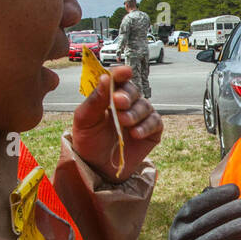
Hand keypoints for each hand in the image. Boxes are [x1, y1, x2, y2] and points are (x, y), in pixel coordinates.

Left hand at [71, 64, 161, 182]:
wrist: (97, 167)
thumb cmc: (89, 141)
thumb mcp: (84, 120)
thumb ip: (95, 99)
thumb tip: (105, 78)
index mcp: (108, 96)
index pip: (117, 79)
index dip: (121, 74)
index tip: (124, 72)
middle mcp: (127, 103)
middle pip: (133, 90)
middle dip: (127, 96)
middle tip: (119, 103)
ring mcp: (140, 116)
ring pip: (145, 105)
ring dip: (134, 113)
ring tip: (123, 123)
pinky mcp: (152, 130)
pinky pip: (155, 122)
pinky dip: (146, 126)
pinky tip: (135, 134)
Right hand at [168, 184, 240, 239]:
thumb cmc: (202, 239)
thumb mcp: (198, 221)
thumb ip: (209, 204)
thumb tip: (225, 186)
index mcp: (179, 222)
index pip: (194, 206)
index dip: (215, 197)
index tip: (236, 190)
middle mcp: (179, 239)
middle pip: (204, 222)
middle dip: (229, 211)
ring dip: (232, 230)